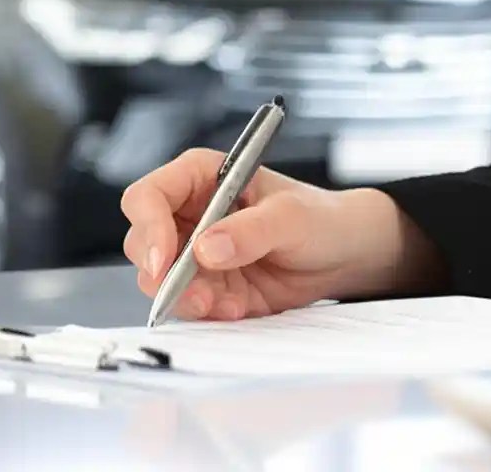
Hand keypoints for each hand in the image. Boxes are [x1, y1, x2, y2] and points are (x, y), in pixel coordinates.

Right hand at [122, 149, 443, 321]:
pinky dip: (207, 312)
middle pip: (144, 242)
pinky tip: (239, 308)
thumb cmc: (322, 218)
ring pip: (160, 280)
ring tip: (227, 305)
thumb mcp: (292, 218)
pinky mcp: (210, 286)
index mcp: (202, 178)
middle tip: (194, 294)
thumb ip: (251, 230)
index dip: (149, 225)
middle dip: (161, 273)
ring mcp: (196, 253)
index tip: (166, 259)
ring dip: (186, 298)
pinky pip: (189, 304)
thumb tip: (207, 249)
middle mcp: (191, 214)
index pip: (149, 196)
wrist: (346, 254)